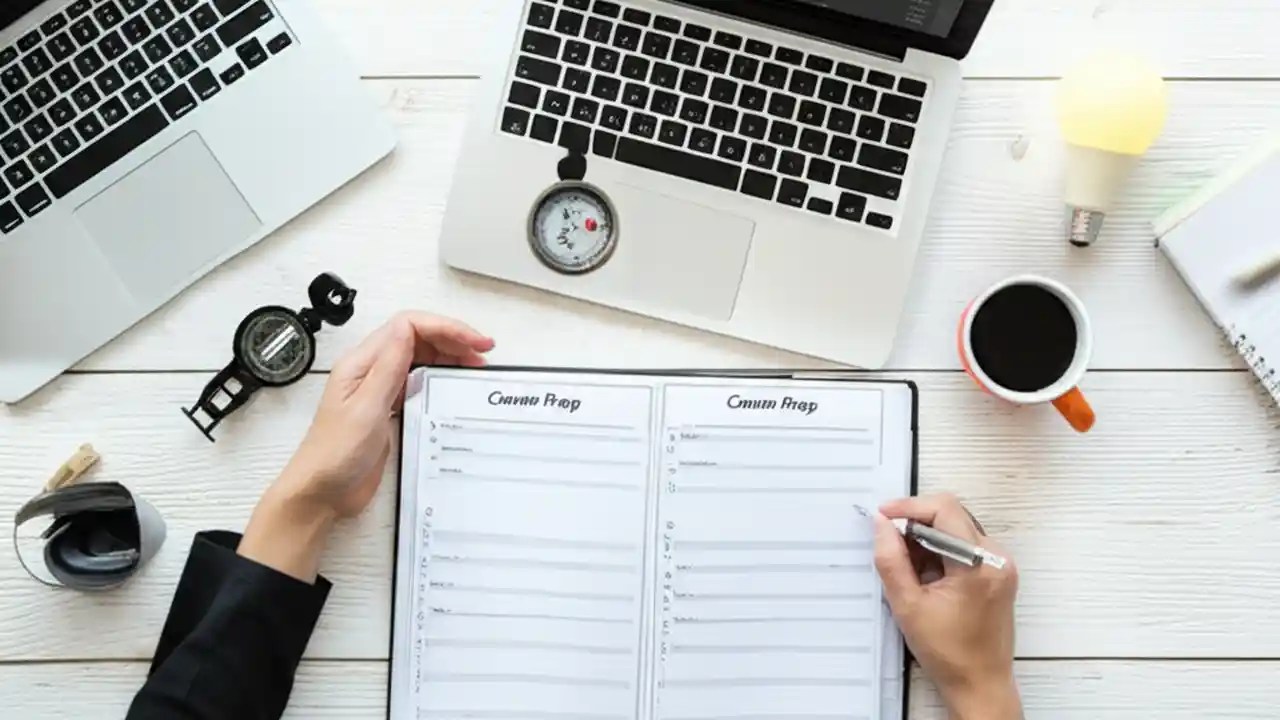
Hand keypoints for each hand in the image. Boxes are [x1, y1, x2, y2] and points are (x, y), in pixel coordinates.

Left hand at [238, 312, 493, 581]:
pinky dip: (440, 380)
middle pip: (417, 339)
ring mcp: (380, 390)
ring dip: (449, 358)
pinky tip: (454, 388)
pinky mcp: (388, 410)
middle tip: (484, 353)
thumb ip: (388, 366)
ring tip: (475, 367)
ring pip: (420, 360)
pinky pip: (418, 384)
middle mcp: (371, 371)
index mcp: (362, 363)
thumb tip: (407, 327)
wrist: (321, 493)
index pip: (408, 327)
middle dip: (453, 340)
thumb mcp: (366, 408)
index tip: (473, 342)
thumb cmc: (335, 455)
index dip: (445, 328)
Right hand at [873, 494, 1021, 719]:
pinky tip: (926, 575)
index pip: (944, 510)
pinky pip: (966, 545)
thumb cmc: (948, 653)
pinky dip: (942, 551)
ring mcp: (1002, 565)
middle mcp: (997, 558)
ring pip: (957, 529)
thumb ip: (891, 560)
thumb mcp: (907, 605)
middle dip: (916, 523)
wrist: (980, 684)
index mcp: (979, 565)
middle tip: (890, 542)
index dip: (909, 507)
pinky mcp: (999, 572)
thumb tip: (881, 525)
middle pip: (951, 515)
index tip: (884, 516)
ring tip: (908, 568)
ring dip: (928, 538)